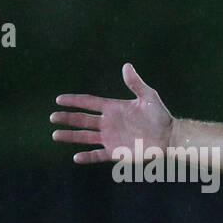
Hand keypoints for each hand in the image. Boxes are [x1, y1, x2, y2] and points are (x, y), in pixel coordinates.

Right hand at [50, 63, 173, 164]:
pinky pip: (98, 155)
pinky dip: (88, 157)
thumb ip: (136, 83)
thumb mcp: (148, 97)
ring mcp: (111, 138)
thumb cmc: (161, 116)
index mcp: (113, 108)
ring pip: (85, 137)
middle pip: (82, 120)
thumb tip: (127, 65)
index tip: (59, 99)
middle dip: (67, 118)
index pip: (89, 103)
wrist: (170, 137)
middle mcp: (108, 123)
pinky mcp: (116, 153)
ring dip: (71, 136)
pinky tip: (76, 157)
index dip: (74, 101)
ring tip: (55, 134)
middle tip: (52, 117)